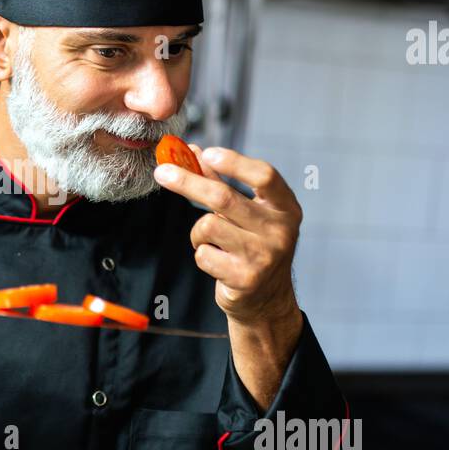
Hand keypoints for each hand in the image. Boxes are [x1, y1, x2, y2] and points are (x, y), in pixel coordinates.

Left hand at [153, 146, 304, 408]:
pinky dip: (201, 252)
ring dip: (198, 231)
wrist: (267, 298)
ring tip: (208, 238)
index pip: (265, 176)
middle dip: (188, 182)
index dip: (235, 162)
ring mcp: (264, 256)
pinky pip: (203, 254)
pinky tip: (216, 259)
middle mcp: (280, 230)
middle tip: (163, 172)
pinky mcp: (245, 278)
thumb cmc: (253, 244)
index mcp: (285, 207)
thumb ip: (222, 181)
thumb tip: (192, 151)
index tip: (207, 153)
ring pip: (208, 226)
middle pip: (224, 198)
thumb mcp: (248, 211)